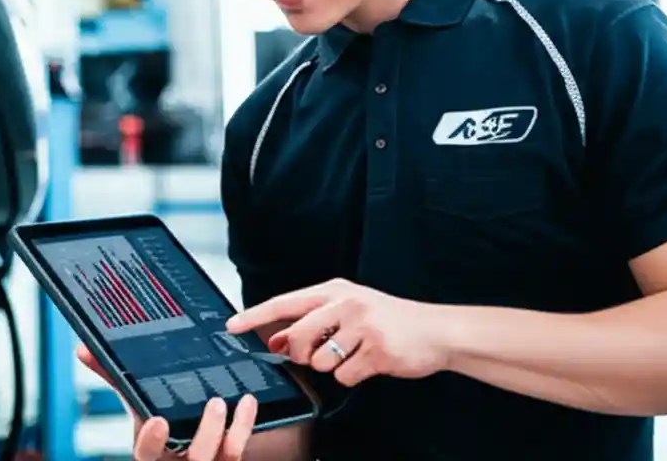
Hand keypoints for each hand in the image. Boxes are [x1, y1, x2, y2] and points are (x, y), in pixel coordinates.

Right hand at [76, 345, 258, 459]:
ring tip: (237, 399)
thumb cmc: (158, 430)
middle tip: (215, 402)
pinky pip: (238, 451)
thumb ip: (113, 380)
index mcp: (150, 453)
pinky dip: (245, 426)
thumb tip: (83, 349)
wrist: (186, 452)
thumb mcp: (136, 410)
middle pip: (193, 458)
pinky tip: (248, 402)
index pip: (146, 455)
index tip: (157, 421)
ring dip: (232, 429)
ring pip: (223, 457)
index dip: (151, 442)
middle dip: (206, 434)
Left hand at [226, 278, 450, 386]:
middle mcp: (345, 303)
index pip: (284, 303)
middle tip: (325, 351)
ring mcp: (362, 326)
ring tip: (356, 353)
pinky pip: (345, 376)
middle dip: (303, 354)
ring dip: (334, 367)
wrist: (435, 330)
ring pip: (321, 362)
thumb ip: (311, 323)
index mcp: (334, 290)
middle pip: (298, 338)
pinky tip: (370, 362)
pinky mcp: (377, 351)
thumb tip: (275, 342)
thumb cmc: (386, 320)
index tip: (231, 326)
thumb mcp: (347, 311)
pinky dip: (353, 376)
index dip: (254, 316)